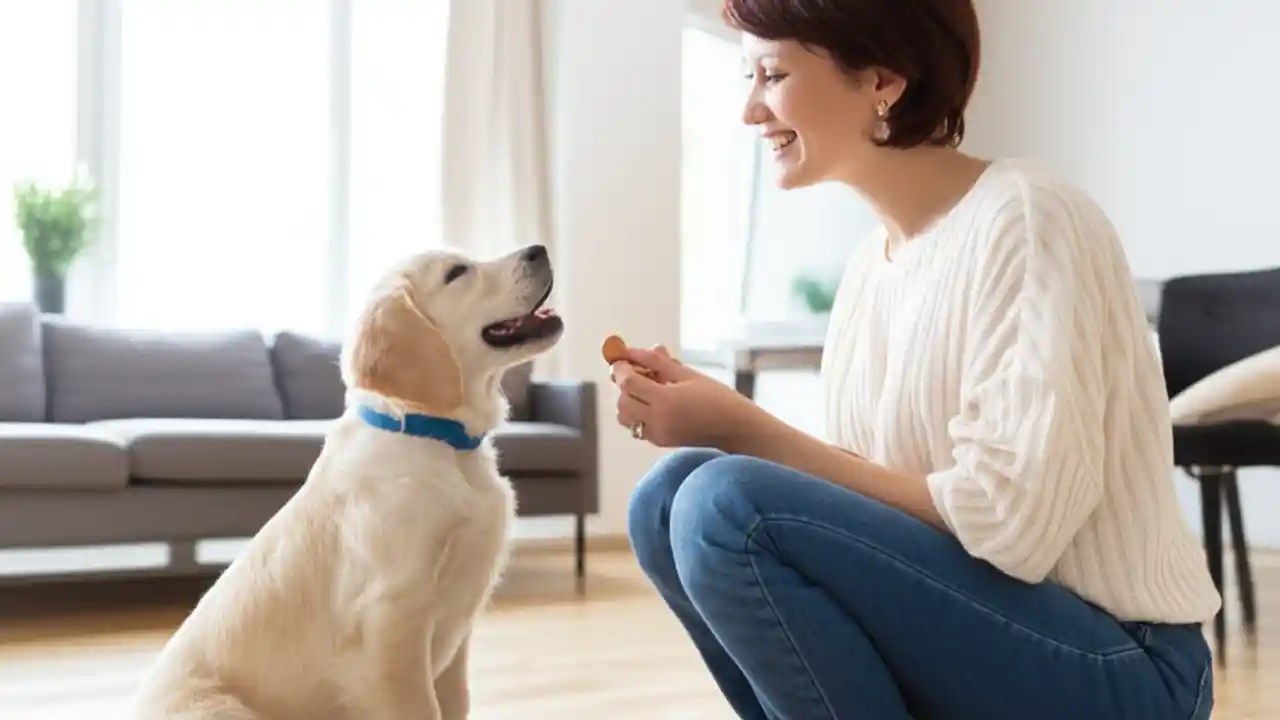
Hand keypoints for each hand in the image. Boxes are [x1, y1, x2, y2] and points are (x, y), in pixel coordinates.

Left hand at [610, 345, 770, 449]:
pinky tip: (653, 402)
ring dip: (627, 400)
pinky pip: (635, 426)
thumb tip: (634, 350)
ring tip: (646, 388)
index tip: (621, 359)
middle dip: (623, 385)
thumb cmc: (718, 398)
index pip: (628, 384)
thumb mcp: (688, 374)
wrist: (735, 428)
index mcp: (666, 401)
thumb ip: (658, 362)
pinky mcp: (660, 442)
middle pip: (622, 401)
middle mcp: (658, 421)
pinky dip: (636, 412)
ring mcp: (658, 434)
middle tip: (635, 371)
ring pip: (624, 417)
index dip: (621, 369)